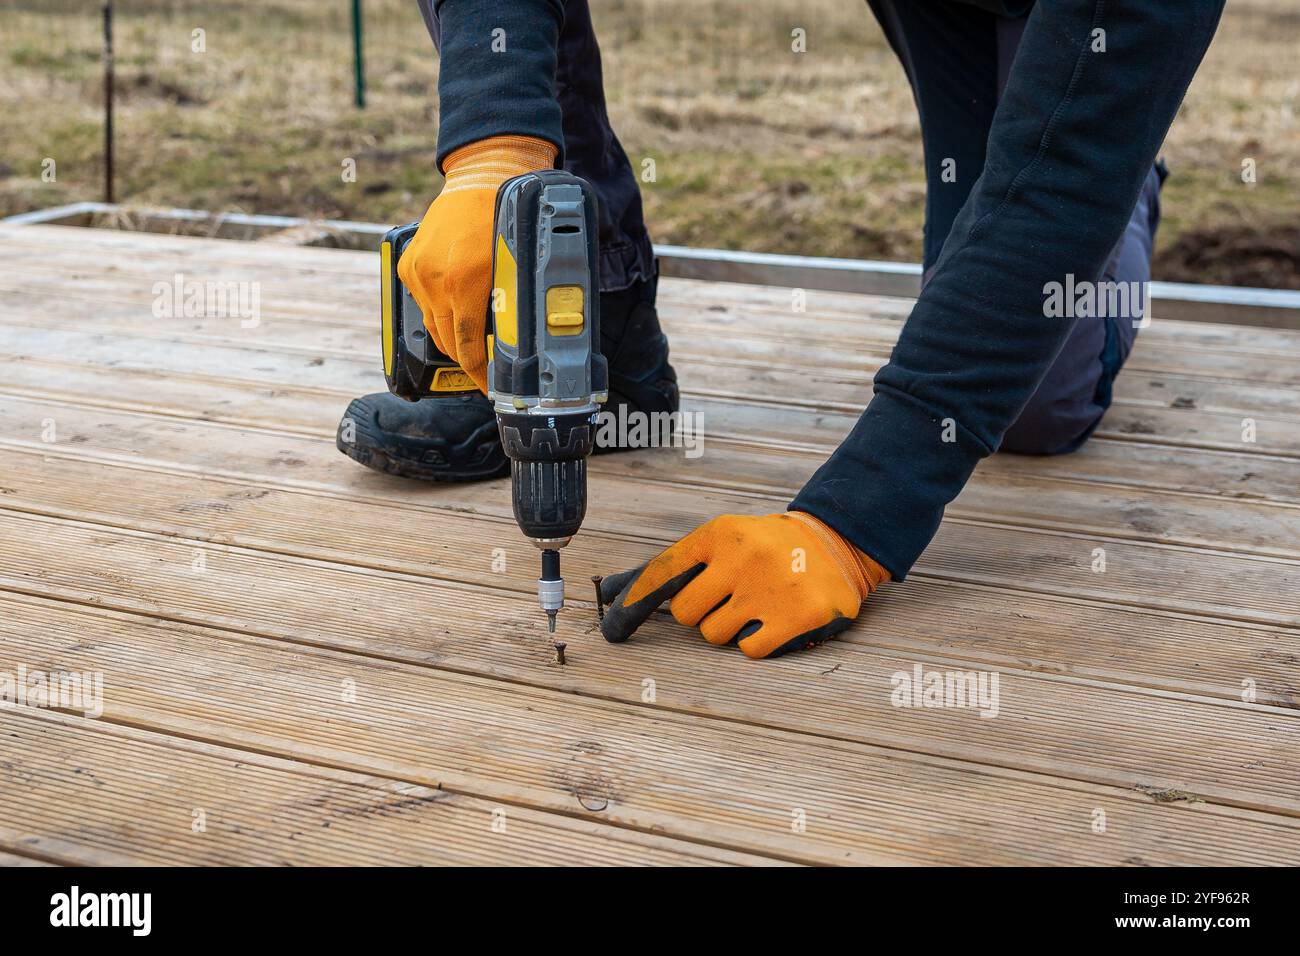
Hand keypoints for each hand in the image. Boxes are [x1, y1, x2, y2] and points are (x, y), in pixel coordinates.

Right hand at [397, 135, 555, 391]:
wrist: (483, 177)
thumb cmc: (509, 219)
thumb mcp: (518, 266)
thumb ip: (512, 306)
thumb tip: (519, 344)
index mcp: (466, 282)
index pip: (467, 348)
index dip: (480, 374)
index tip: (492, 387)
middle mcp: (436, 280)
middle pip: (447, 341)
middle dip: (467, 358)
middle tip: (487, 369)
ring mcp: (418, 273)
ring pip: (432, 324)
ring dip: (452, 335)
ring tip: (473, 340)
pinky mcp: (409, 265)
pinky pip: (422, 302)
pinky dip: (439, 310)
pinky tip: (457, 308)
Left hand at [598, 512, 888, 658]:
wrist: (836, 542)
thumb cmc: (763, 548)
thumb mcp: (722, 540)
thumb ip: (674, 567)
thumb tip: (608, 591)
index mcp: (719, 534)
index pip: (663, 573)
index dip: (633, 603)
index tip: (612, 629)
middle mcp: (742, 557)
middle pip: (687, 614)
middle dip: (702, 613)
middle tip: (729, 597)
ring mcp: (771, 587)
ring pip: (717, 636)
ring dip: (732, 628)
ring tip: (758, 603)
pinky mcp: (800, 615)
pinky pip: (750, 651)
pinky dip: (758, 643)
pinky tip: (776, 620)